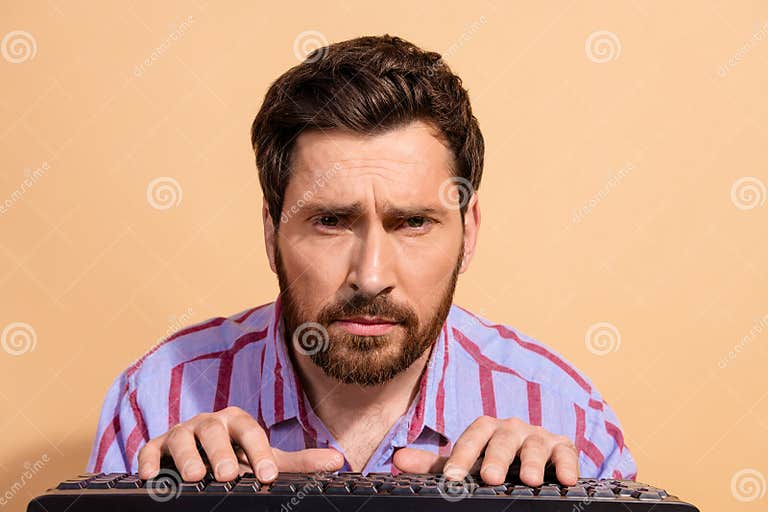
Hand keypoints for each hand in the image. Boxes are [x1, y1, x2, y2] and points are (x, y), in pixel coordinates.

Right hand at [137, 406, 343, 482]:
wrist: (199, 457)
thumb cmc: (236, 457)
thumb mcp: (265, 459)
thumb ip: (299, 462)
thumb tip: (339, 461)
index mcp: (238, 421)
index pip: (251, 431)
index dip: (260, 451)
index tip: (267, 475)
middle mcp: (210, 422)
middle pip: (214, 430)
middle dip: (220, 452)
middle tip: (227, 475)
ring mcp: (182, 432)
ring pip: (182, 437)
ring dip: (187, 457)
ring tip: (194, 477)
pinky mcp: (157, 446)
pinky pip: (149, 450)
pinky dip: (148, 461)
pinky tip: (150, 477)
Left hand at [393, 416, 577, 485]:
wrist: (534, 460)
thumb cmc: (495, 461)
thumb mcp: (467, 463)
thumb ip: (436, 464)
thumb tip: (398, 460)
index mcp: (486, 429)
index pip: (472, 436)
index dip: (463, 455)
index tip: (455, 479)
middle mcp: (512, 428)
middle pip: (503, 438)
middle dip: (498, 458)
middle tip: (491, 477)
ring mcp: (538, 436)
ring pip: (535, 444)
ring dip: (533, 462)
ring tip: (530, 480)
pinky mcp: (563, 447)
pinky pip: (566, 452)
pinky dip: (568, 464)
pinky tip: (567, 479)